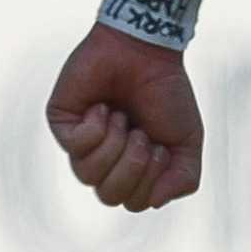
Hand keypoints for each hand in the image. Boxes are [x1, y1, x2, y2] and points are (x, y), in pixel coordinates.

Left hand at [46, 25, 203, 211]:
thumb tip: (155, 202)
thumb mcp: (188, 140)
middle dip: (134, 163)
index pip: (134, 202)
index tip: (161, 143)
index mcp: (130, 169)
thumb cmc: (166, 92)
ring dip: (116, 141)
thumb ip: (184, 178)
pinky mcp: (62, 125)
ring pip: (90, 175)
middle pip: (110, 196)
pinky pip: (76, 147)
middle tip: (141, 131)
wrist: (147, 49)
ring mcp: (81, 145)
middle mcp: (104, 161)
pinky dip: (97, 126)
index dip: (152, 177)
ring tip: (121, 115)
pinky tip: (101, 106)